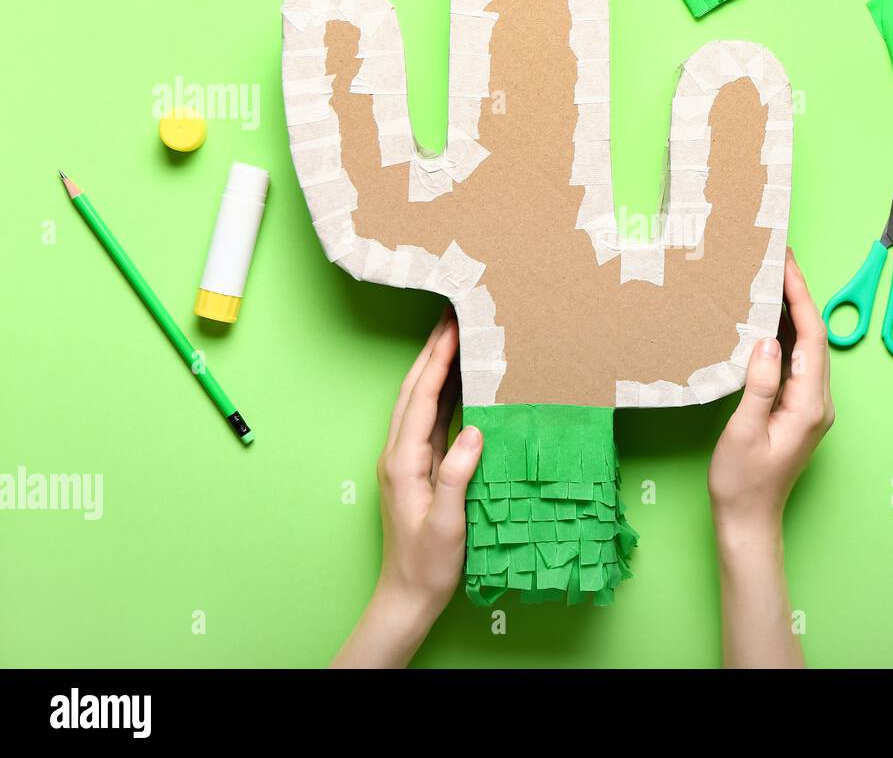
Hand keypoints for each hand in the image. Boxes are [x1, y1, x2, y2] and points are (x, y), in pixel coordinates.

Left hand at [332, 306, 482, 667]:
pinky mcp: (418, 470)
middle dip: (433, 350)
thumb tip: (474, 430)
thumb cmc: (427, 565)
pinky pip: (431, 421)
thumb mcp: (447, 523)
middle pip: (415, 390)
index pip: (420, 398)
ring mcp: (407, 461)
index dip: (437, 359)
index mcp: (402, 462)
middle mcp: (399, 454)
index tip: (453, 326)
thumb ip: (457, 475)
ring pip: (421, 402)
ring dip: (437, 368)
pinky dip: (445, 395)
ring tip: (458, 338)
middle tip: (453, 315)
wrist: (407, 596)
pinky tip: (461, 384)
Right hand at [709, 247, 833, 537]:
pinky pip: (798, 362)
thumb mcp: (744, 433)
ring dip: (793, 312)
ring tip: (773, 279)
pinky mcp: (799, 410)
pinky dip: (786, 334)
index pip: (812, 338)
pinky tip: (769, 320)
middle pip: (815, 336)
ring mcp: (811, 407)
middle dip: (799, 294)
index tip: (786, 263)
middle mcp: (819, 403)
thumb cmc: (743, 483)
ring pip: (808, 347)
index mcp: (810, 405)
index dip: (800, 296)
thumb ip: (759, 386)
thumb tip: (767, 341)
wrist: (749, 521)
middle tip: (777, 259)